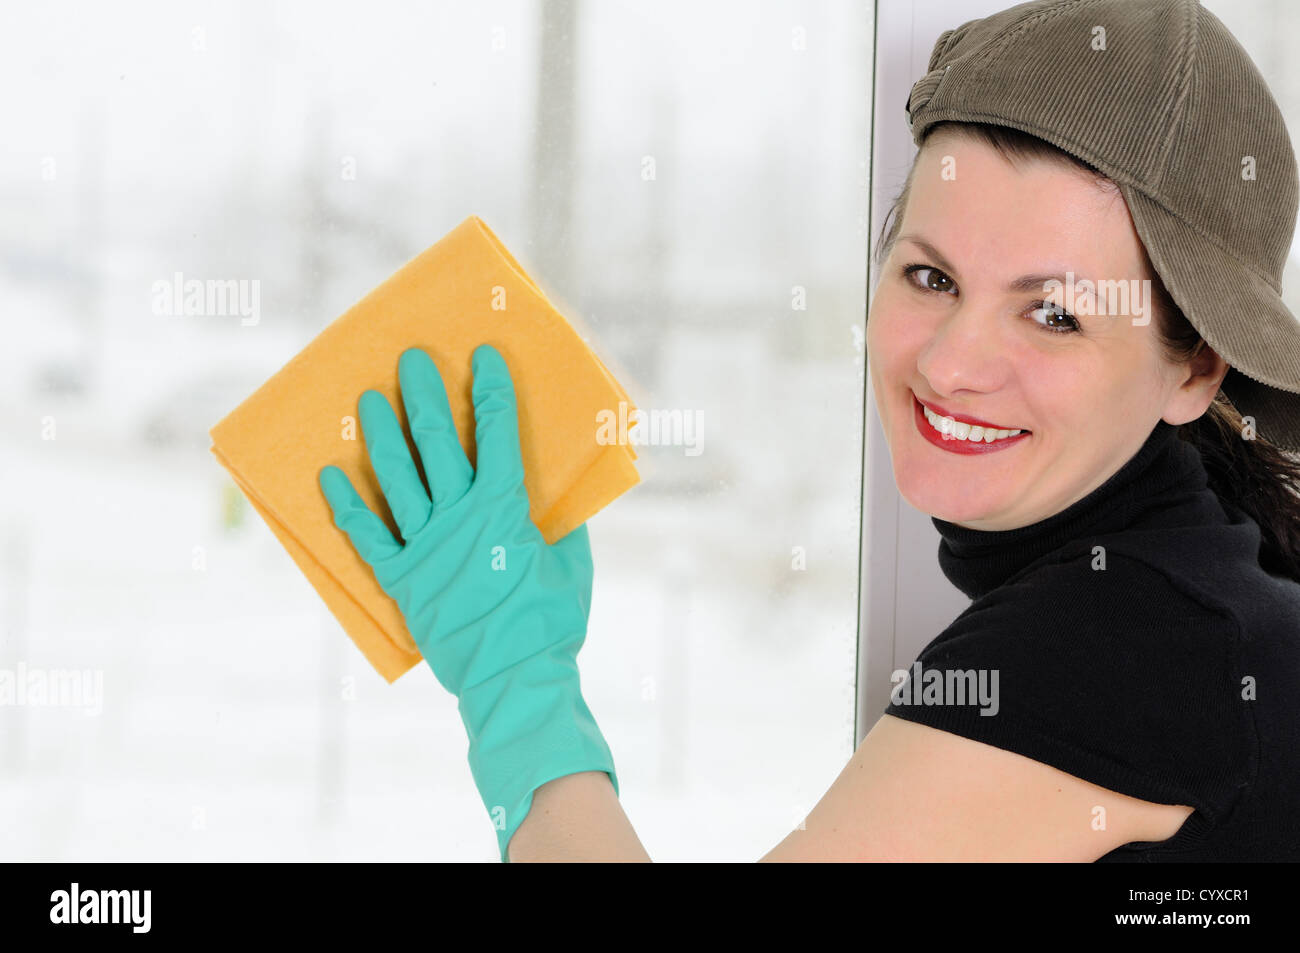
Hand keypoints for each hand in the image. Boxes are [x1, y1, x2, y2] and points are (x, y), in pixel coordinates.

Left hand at [317, 344, 592, 697]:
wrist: (515, 677)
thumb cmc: (553, 622)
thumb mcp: (572, 564)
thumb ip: (562, 523)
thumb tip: (558, 493)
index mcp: (506, 508)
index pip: (498, 434)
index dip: (491, 391)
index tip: (483, 355)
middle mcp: (459, 517)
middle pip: (436, 443)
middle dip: (424, 395)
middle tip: (410, 359)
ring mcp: (426, 546)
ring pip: (397, 478)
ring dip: (382, 434)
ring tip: (369, 399)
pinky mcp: (402, 579)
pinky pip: (367, 537)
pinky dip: (347, 506)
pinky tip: (329, 476)